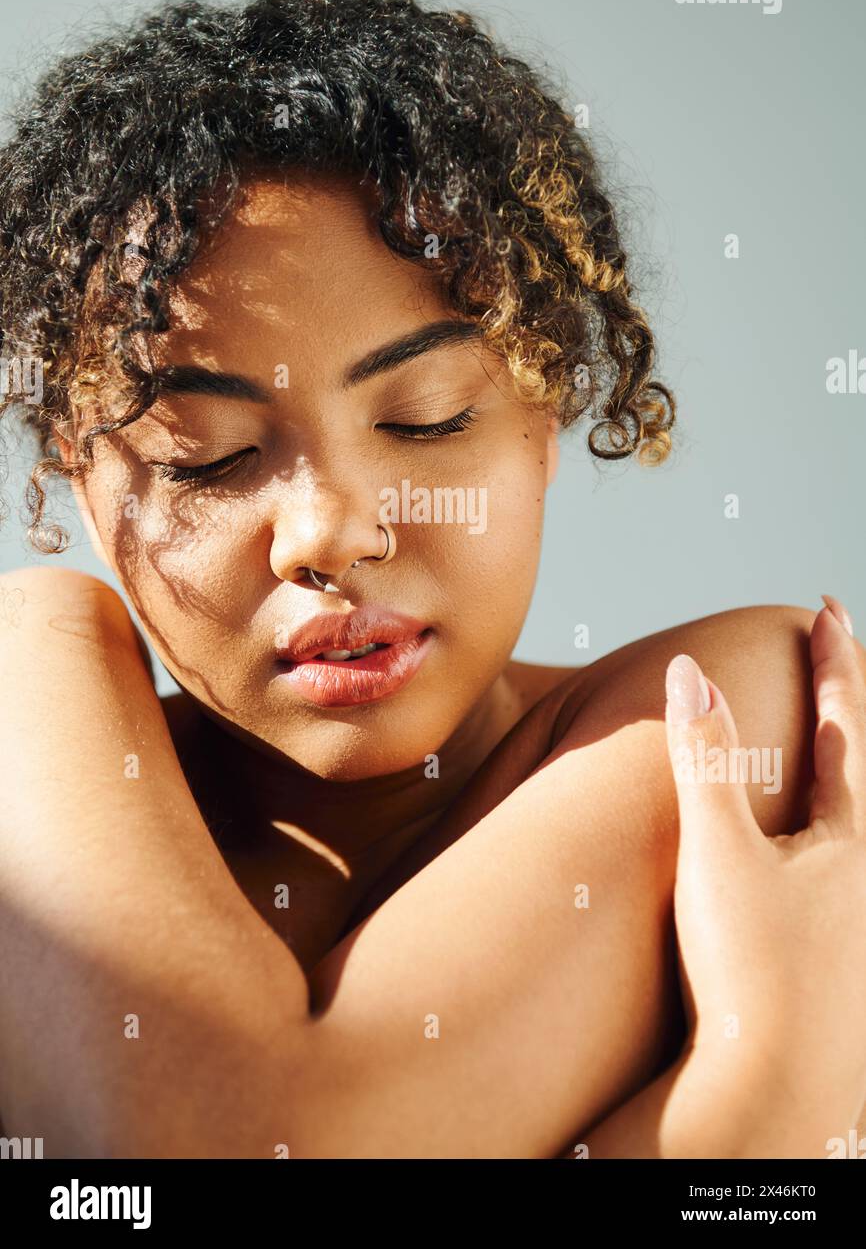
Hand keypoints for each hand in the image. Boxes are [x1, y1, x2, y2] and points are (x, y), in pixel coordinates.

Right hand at [665, 594, 865, 1144]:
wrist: (774, 1086)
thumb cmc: (750, 970)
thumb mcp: (719, 852)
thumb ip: (705, 759)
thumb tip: (688, 673)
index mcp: (853, 833)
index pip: (849, 720)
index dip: (836, 659)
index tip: (825, 608)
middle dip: (857, 697)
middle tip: (846, 648)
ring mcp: (862, 911)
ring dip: (853, 760)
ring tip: (837, 735)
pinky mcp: (846, 949)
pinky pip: (853, 860)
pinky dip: (840, 821)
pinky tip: (820, 843)